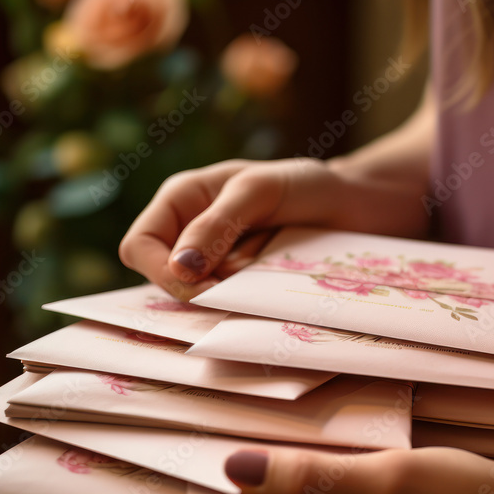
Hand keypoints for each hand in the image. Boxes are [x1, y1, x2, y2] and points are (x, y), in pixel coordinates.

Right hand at [118, 157, 346, 300]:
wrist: (353, 206)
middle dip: (200, 288)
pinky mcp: (242, 286)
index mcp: (182, 200)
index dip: (163, 273)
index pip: (140, 247)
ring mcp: (216, 263)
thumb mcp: (260, 191)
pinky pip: (228, 307)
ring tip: (268, 268)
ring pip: (198, 298)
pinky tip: (273, 287)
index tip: (206, 287)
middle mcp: (190, 234)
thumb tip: (182, 268)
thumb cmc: (305, 186)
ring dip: (232, 293)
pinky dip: (248, 303)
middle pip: (164, 280)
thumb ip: (218, 224)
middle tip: (245, 282)